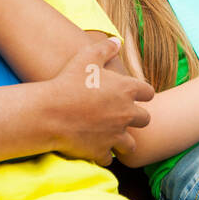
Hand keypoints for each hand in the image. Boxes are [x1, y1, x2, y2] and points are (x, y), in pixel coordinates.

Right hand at [42, 38, 153, 165]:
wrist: (50, 113)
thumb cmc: (67, 82)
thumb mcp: (86, 58)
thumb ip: (105, 49)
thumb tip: (116, 41)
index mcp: (126, 91)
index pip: (148, 93)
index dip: (142, 94)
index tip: (134, 95)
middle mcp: (126, 114)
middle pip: (145, 120)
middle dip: (135, 119)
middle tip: (121, 116)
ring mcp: (116, 135)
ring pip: (130, 144)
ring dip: (122, 141)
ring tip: (111, 137)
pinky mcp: (102, 151)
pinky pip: (108, 158)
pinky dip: (102, 155)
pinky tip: (93, 148)